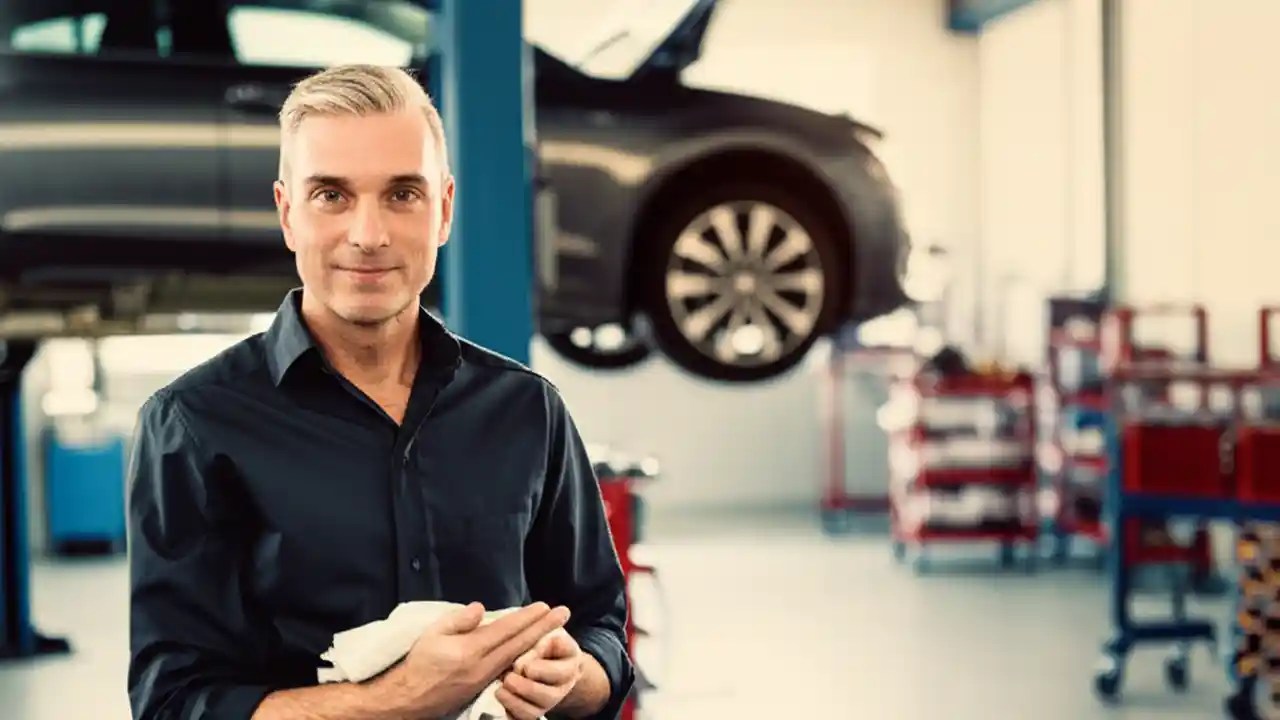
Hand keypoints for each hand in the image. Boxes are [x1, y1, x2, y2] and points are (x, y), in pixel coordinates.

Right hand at [380, 601, 570, 717]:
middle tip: (564, 613)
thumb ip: (458, 620)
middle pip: (520, 643)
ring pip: (518, 656)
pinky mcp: (485, 687)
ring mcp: (486, 679)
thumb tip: (481, 608)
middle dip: (544, 628)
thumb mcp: (432, 634)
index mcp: (471, 650)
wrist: (411, 699)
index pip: (506, 630)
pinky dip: (524, 655)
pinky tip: (533, 649)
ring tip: (554, 629)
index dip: (527, 617)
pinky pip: (509, 667)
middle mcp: (484, 666)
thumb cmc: (419, 663)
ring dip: (537, 641)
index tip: (545, 606)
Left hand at [496, 628, 584, 719]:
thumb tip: (525, 659)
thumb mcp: (547, 632)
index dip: (540, 670)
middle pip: (548, 697)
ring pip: (533, 713)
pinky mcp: (531, 711)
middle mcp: (561, 688)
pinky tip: (502, 700)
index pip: (559, 673)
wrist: (546, 655)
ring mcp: (546, 703)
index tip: (524, 665)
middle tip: (508, 678)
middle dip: (525, 689)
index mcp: (570, 665)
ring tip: (500, 690)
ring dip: (514, 702)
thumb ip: (539, 639)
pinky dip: (510, 714)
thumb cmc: (546, 640)